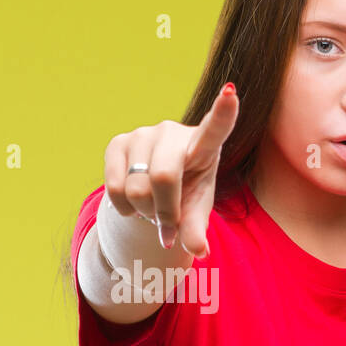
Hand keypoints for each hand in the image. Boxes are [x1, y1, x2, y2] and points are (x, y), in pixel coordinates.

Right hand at [102, 83, 239, 255]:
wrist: (154, 185)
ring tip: (152, 207)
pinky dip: (125, 209)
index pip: (216, 128)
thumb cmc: (186, 192)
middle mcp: (172, 132)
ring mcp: (142, 134)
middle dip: (164, 212)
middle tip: (168, 226)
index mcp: (203, 145)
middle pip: (163, 178)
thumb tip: (200, 252)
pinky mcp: (117, 143)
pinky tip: (134, 202)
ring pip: (136, 189)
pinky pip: (115, 189)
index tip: (230, 93)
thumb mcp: (197, 210)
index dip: (223, 113)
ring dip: (144, 212)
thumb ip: (198, 229)